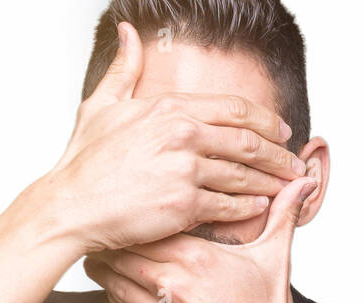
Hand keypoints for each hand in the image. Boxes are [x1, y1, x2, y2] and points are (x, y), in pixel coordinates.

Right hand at [43, 21, 304, 254]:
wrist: (70, 205)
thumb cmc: (83, 163)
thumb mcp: (102, 106)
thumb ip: (125, 69)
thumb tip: (128, 33)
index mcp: (168, 108)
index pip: (233, 108)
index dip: (264, 119)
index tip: (280, 130)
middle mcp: (182, 134)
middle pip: (248, 140)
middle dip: (277, 153)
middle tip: (294, 161)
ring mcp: (185, 170)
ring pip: (244, 174)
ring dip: (270, 180)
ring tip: (286, 186)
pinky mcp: (184, 205)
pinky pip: (229, 205)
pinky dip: (250, 207)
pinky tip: (261, 207)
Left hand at [85, 175, 319, 302]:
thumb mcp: (274, 259)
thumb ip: (282, 216)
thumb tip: (302, 182)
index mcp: (197, 257)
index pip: (146, 227)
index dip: (131, 219)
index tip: (125, 212)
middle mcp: (173, 284)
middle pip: (120, 253)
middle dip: (109, 243)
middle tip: (102, 231)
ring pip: (113, 283)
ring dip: (106, 270)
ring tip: (100, 256)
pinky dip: (118, 297)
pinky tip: (120, 287)